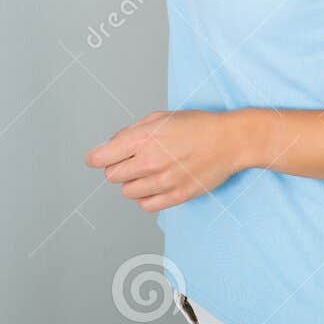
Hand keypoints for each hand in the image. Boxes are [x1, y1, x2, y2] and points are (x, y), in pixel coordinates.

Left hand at [83, 109, 254, 212]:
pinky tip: (154, 185)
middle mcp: (150, 161)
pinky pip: (146, 205)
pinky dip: (145, 197)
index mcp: (143, 138)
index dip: (94, 158)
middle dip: (116, 167)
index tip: (95, 159)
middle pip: (112, 176)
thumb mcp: (160, 117)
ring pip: (127, 192)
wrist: (229, 141)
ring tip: (147, 172)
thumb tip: (111, 145)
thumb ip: (131, 131)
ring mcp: (163, 181)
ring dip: (132, 183)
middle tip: (130, 161)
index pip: (101, 157)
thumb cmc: (196, 126)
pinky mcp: (176, 196)